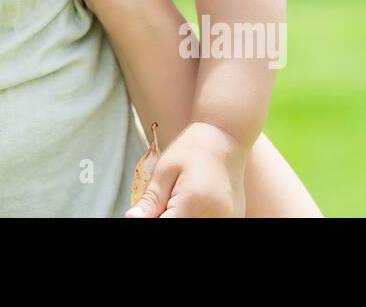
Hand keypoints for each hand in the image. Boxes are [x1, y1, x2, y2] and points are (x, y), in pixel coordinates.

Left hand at [126, 122, 246, 217]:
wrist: (226, 138)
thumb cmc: (191, 149)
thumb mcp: (164, 170)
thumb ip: (150, 200)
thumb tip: (131, 219)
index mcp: (195, 203)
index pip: (164, 225)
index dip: (150, 217)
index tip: (149, 206)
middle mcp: (216, 217)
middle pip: (179, 227)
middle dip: (165, 216)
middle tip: (165, 197)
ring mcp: (228, 220)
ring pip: (192, 224)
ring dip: (180, 214)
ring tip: (178, 196)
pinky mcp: (233, 219)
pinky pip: (204, 221)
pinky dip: (193, 214)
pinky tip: (193, 200)